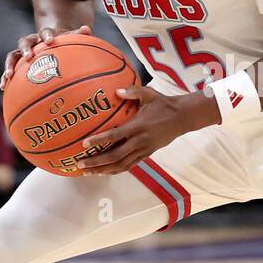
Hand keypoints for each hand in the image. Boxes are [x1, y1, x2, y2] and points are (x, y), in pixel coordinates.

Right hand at [0, 24, 92, 89]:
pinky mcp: (18, 63)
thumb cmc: (64, 43)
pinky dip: (5, 77)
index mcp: (45, 35)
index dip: (47, 35)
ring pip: (13, 55)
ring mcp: (24, 52)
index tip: (50, 40)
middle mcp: (32, 42)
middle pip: (25, 41)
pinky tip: (3, 87)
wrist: (52, 43)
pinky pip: (10, 69)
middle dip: (25, 49)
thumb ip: (78, 34)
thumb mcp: (72, 38)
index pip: (45, 32)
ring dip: (9, 64)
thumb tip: (86, 29)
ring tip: (9, 75)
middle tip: (28, 57)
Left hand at [79, 86, 218, 174]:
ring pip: (121, 165)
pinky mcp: (147, 155)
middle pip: (115, 156)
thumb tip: (116, 90)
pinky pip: (129, 166)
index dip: (99, 140)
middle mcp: (140, 141)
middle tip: (80, 164)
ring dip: (104, 170)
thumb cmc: (163, 104)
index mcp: (138, 126)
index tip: (85, 144)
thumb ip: (132, 91)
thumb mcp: (149, 93)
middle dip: (96, 162)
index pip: (115, 135)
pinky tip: (104, 172)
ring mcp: (144, 150)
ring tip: (87, 172)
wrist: (182, 118)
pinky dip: (115, 170)